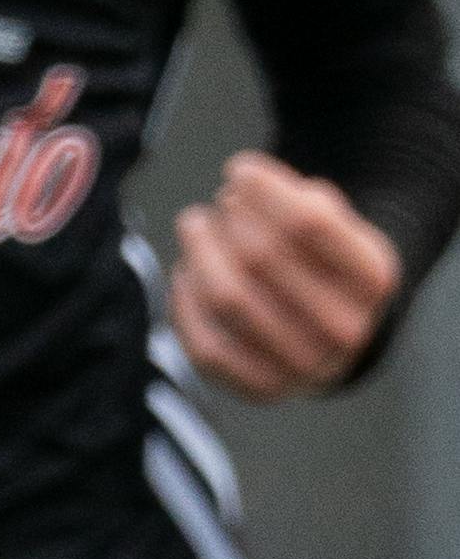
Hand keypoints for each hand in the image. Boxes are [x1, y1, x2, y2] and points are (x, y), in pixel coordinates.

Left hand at [172, 149, 401, 403]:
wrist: (335, 332)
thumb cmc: (324, 263)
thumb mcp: (336, 224)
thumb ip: (299, 199)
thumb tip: (240, 189)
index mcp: (373, 278)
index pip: (309, 222)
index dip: (264, 188)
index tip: (239, 169)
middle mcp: (346, 329)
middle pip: (262, 257)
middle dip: (230, 219)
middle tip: (220, 203)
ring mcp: (304, 366)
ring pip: (228, 298)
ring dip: (200, 252)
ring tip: (196, 225)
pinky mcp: (261, 390)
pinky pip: (204, 343)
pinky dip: (186, 300)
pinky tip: (188, 272)